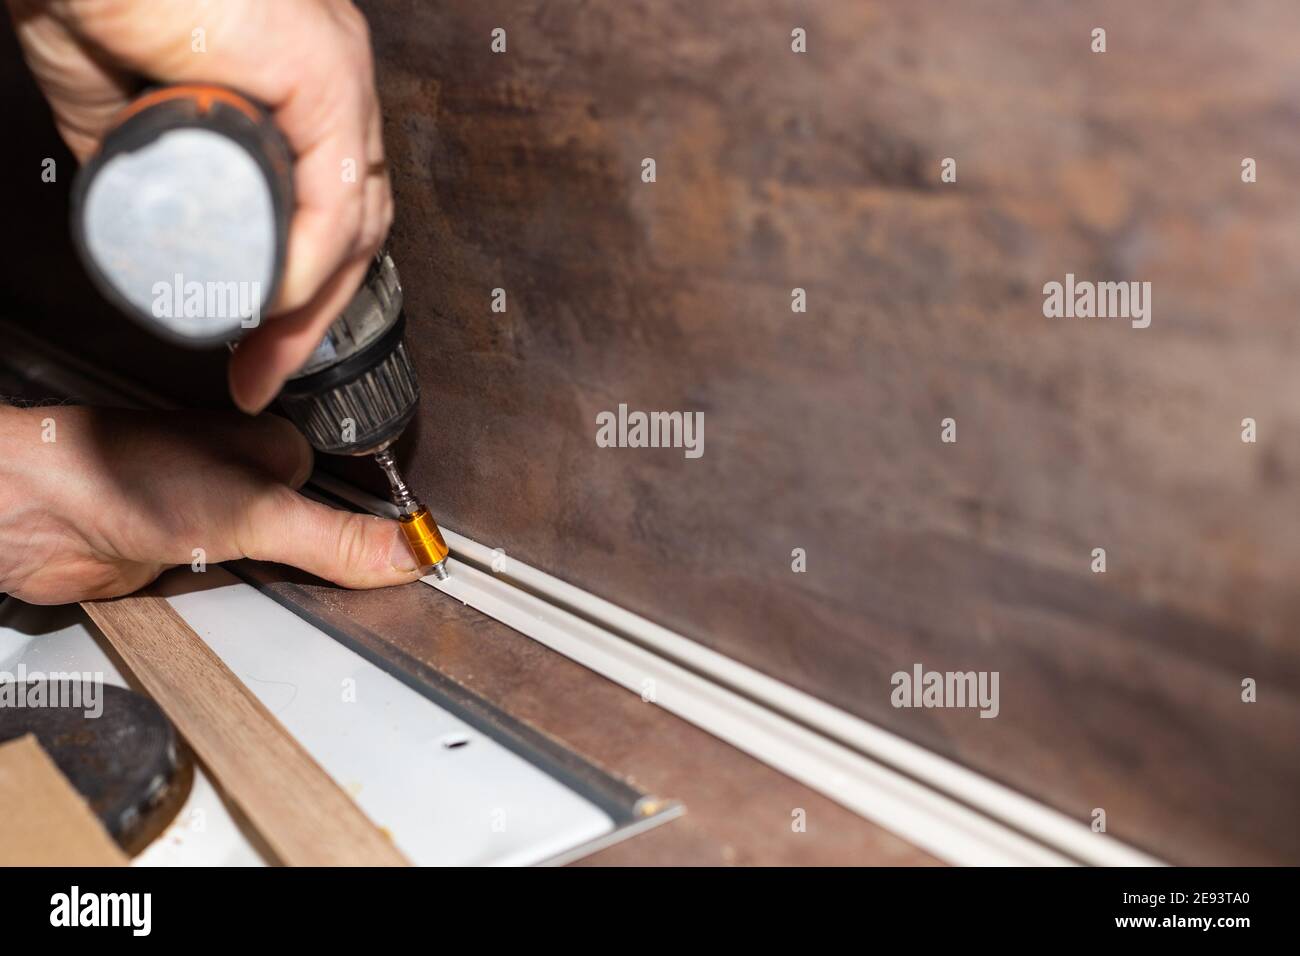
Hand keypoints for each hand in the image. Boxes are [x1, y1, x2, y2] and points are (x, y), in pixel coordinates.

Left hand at [0, 405, 420, 603]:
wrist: (32, 514)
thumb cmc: (119, 476)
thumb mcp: (254, 513)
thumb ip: (334, 538)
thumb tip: (410, 549)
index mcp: (281, 451)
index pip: (358, 502)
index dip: (385, 540)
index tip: (417, 570)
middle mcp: (252, 483)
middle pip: (323, 541)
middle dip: (332, 574)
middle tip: (346, 594)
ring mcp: (220, 523)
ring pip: (283, 570)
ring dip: (284, 590)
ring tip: (280, 592)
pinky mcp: (188, 561)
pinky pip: (241, 592)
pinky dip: (244, 603)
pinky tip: (241, 602)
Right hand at [7, 0, 392, 412]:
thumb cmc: (99, 0)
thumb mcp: (128, 121)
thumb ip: (159, 176)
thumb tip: (167, 238)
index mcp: (302, 85)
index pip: (333, 209)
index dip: (304, 289)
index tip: (262, 349)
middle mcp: (335, 79)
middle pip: (354, 224)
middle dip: (310, 313)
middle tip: (262, 370)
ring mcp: (339, 73)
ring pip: (353, 219)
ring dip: (307, 304)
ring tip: (259, 356)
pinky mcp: (326, 71)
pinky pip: (332, 194)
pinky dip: (306, 259)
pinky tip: (269, 299)